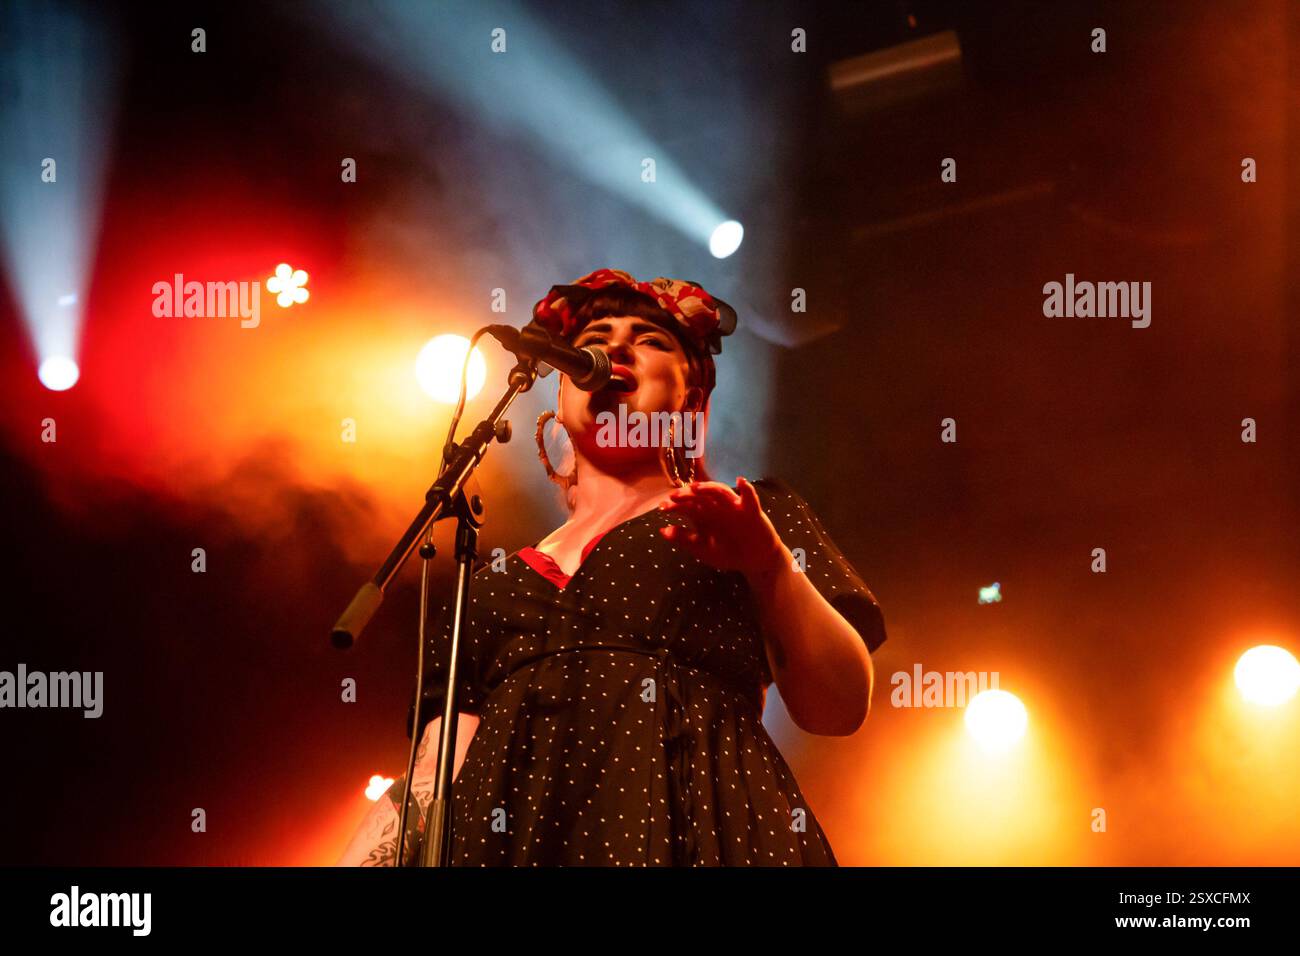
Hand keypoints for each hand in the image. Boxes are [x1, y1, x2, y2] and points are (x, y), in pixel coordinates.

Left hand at [657, 476, 788, 578]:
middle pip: (701, 496)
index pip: (687, 505)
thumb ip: (684, 540)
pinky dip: (747, 489)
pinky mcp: (751, 511)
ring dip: (709, 488)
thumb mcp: (703, 549)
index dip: (674, 505)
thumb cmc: (727, 553)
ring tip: (697, 487)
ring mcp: (734, 507)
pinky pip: (750, 498)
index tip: (662, 508)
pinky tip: (741, 481)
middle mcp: (717, 508)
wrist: (754, 561)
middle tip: (674, 497)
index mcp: (704, 515)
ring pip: (721, 492)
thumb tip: (662, 531)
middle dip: (687, 495)